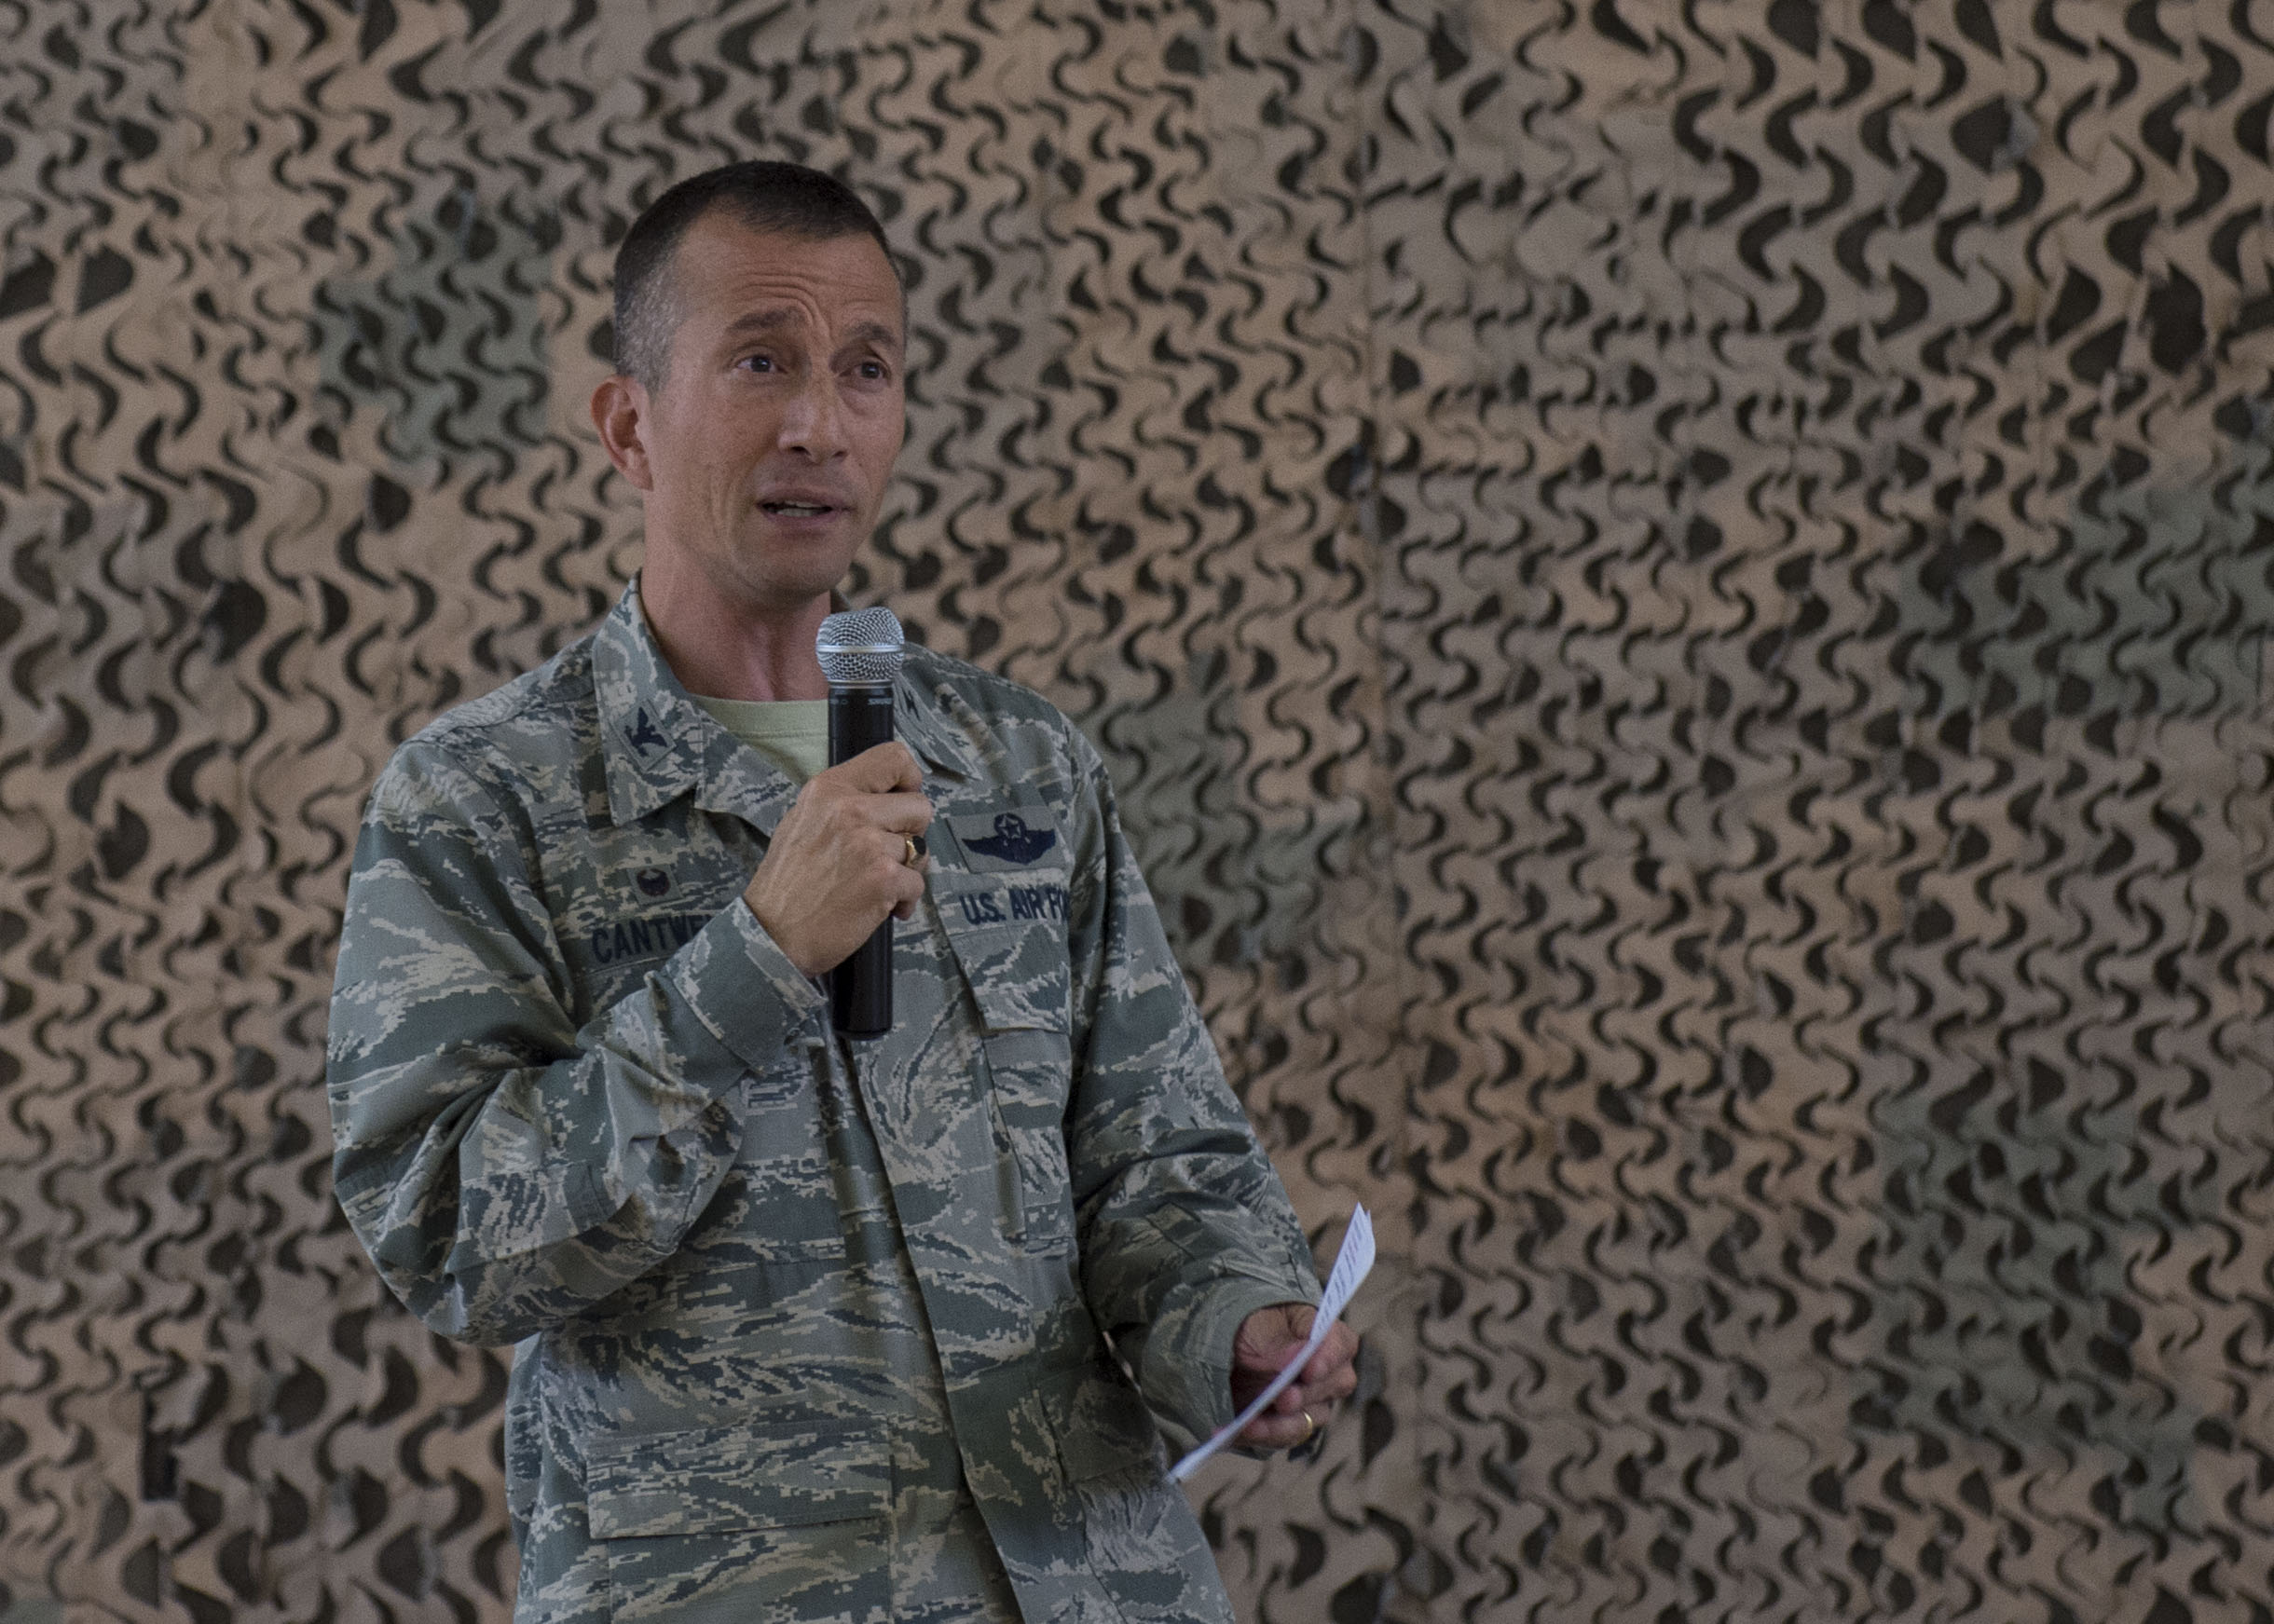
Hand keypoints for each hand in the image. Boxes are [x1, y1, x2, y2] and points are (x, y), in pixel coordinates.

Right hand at [742, 742, 932, 975]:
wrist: (771, 934)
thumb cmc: (788, 883)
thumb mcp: (802, 821)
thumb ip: (843, 803)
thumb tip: (888, 796)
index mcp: (830, 789)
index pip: (894, 758)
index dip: (911, 781)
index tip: (904, 803)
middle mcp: (850, 810)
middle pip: (920, 807)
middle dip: (911, 834)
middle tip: (886, 855)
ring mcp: (868, 844)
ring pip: (920, 849)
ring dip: (905, 872)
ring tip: (876, 885)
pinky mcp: (883, 879)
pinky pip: (917, 884)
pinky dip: (904, 900)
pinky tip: (880, 907)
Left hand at [1229, 1303, 1359, 1452]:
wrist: (1216, 1352)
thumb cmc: (1244, 1327)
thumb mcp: (1255, 1326)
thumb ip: (1277, 1341)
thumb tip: (1299, 1355)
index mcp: (1321, 1332)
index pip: (1341, 1344)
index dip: (1329, 1358)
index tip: (1309, 1371)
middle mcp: (1324, 1369)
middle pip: (1335, 1385)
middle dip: (1306, 1394)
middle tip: (1284, 1400)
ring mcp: (1309, 1399)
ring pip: (1311, 1418)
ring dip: (1283, 1424)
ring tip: (1253, 1425)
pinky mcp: (1289, 1423)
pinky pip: (1285, 1436)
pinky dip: (1264, 1435)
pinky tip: (1242, 1430)